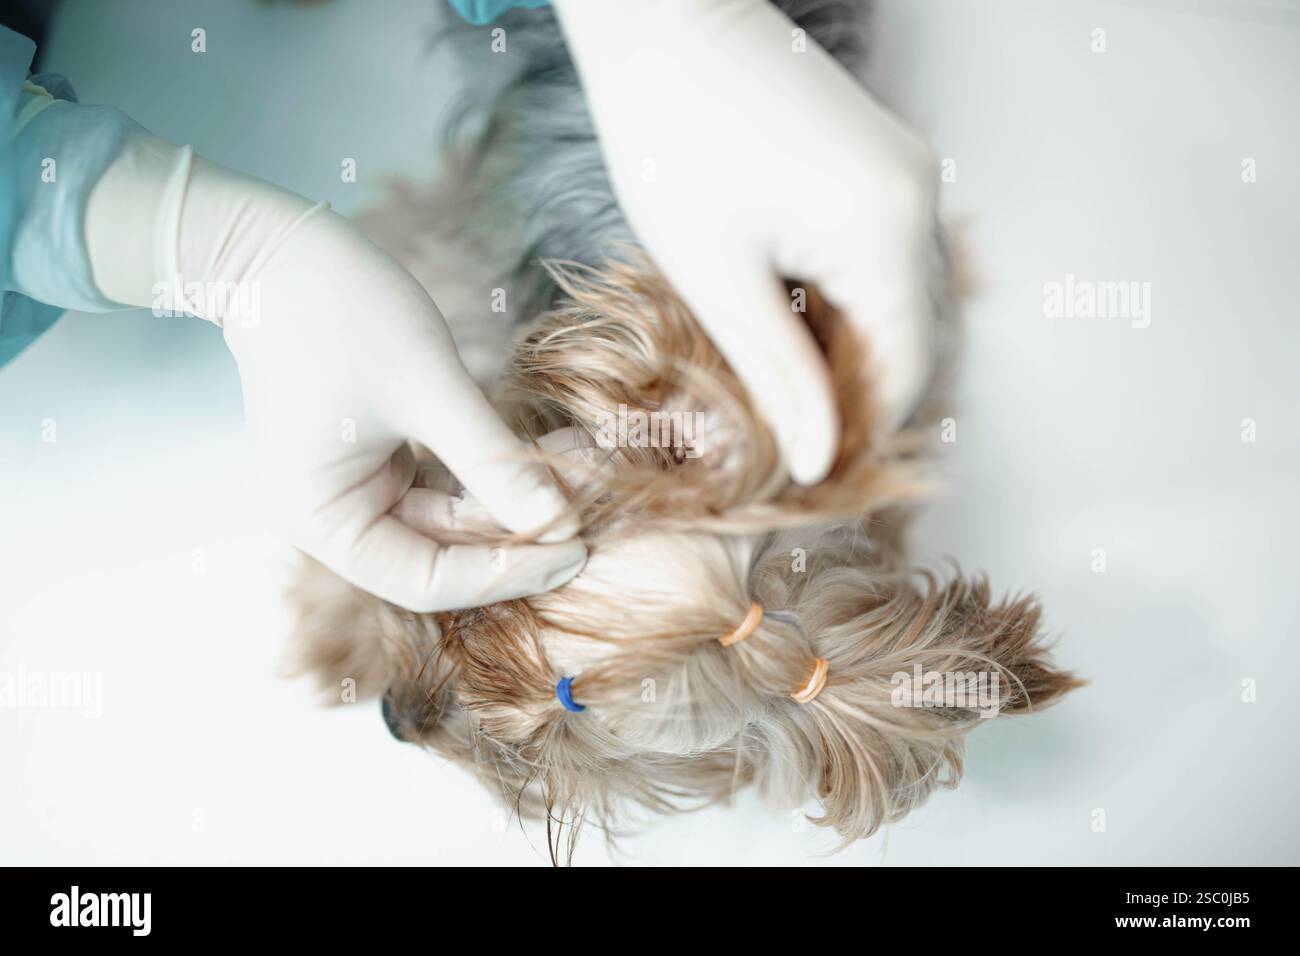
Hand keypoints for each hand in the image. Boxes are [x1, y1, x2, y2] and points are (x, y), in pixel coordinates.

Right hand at [85, 135, 585, 610]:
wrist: (282, 250)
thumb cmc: (340, 310)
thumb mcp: (429, 389)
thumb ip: (493, 461)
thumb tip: (562, 524)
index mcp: (324, 521)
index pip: (427, 582)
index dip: (506, 573)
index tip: (576, 549)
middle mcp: (336, 518)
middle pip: (446, 555)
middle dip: (521, 528)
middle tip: (596, 503)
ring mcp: (359, 488)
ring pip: (457, 517)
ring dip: (518, 495)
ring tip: (588, 463)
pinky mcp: (381, 459)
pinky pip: (450, 482)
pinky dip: (497, 468)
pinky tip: (557, 447)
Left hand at [555, 0, 938, 483]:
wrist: (664, 18)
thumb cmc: (671, 139)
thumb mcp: (718, 278)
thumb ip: (778, 375)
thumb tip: (816, 462)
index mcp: (885, 234)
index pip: (902, 374)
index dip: (854, 435)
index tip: (796, 473)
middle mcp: (919, 204)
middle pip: (904, 340)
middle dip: (843, 396)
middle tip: (769, 432)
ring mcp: (907, 177)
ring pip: (890, 302)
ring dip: (837, 348)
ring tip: (763, 375)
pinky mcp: (884, 163)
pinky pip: (878, 258)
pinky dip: (836, 300)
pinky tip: (778, 311)